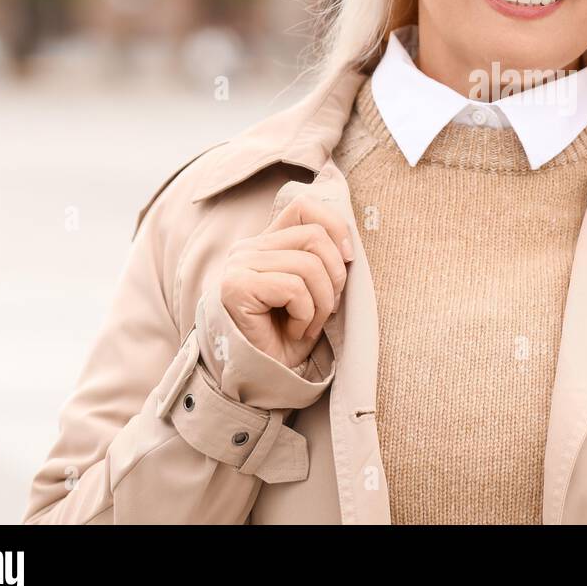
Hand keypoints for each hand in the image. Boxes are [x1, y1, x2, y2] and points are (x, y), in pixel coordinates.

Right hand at [218, 192, 353, 370]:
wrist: (264, 378)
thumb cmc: (290, 335)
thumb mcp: (316, 289)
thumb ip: (323, 259)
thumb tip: (350, 245)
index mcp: (266, 242)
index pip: (304, 207)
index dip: (335, 228)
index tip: (348, 261)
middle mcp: (247, 248)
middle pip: (315, 237)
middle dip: (335, 278)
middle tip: (326, 310)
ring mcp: (239, 266)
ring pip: (309, 265)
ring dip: (321, 304)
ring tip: (307, 324)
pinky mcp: (236, 287)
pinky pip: (294, 288)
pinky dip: (305, 315)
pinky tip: (292, 331)